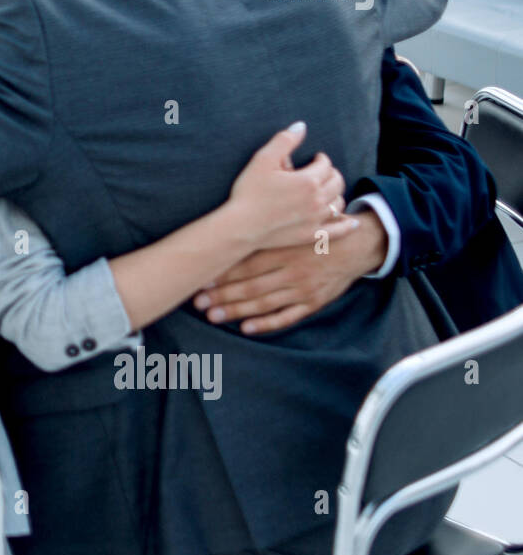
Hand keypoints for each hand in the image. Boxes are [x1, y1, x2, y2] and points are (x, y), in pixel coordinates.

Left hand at [194, 211, 387, 333]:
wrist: (357, 244)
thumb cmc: (316, 232)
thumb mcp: (293, 226)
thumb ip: (266, 232)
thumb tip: (230, 232)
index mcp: (284, 248)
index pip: (247, 263)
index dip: (223, 273)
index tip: (201, 279)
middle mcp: (292, 269)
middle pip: (251, 285)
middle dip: (222, 295)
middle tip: (198, 302)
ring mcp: (303, 288)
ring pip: (265, 303)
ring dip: (237, 311)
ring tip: (213, 316)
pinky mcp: (314, 302)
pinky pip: (288, 316)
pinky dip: (267, 323)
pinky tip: (246, 328)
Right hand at [226, 121, 356, 250]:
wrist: (240, 227)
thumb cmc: (248, 192)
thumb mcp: (262, 160)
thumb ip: (284, 140)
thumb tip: (301, 126)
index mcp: (308, 180)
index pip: (325, 165)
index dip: (321, 159)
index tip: (316, 158)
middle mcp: (317, 200)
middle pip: (337, 182)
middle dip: (332, 174)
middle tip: (323, 172)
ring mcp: (316, 219)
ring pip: (339, 203)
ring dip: (336, 194)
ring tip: (328, 191)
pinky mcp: (311, 235)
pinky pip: (338, 230)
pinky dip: (348, 225)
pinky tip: (352, 223)